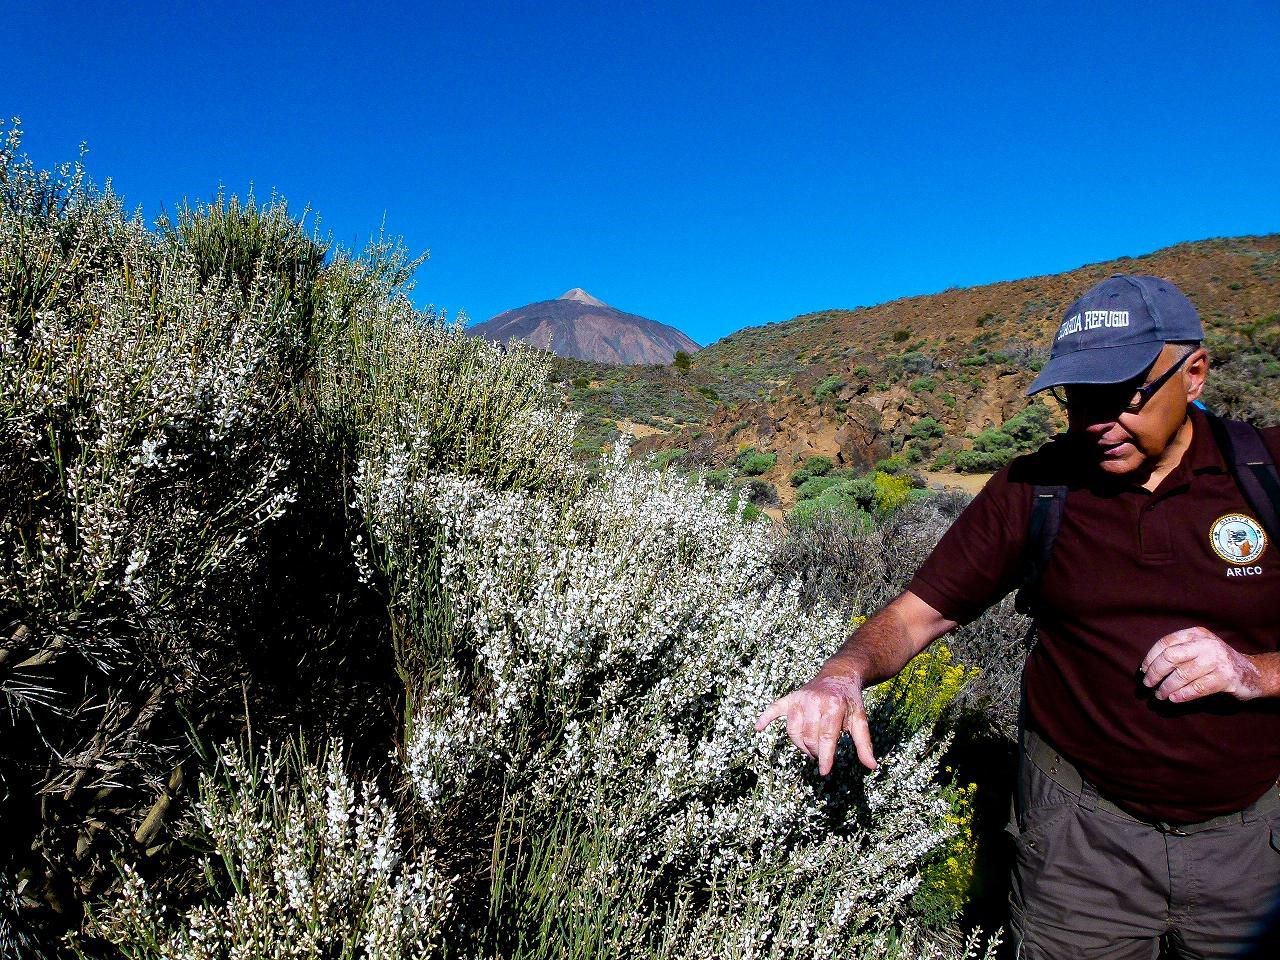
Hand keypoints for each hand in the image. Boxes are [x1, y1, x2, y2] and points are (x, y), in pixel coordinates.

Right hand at [754, 675, 876, 774]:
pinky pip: (774, 708)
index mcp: (833, 706)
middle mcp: (814, 701)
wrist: (839, 675)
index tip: (824, 771)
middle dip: (815, 752)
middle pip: (809, 737)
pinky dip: (765, 718)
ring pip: (793, 731)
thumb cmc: (850, 701)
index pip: (826, 737)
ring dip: (801, 745)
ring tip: (810, 748)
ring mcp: (799, 699)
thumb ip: (864, 744)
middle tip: (822, 755)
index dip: (825, 756)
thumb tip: (871, 767)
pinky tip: (758, 728)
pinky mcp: (790, 698)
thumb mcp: (860, 720)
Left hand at [1140, 627, 1263, 703]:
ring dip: (1166, 687)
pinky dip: (1183, 695)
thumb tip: (1146, 668)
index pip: (1165, 643)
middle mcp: (1206, 644)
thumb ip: (1178, 652)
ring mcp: (1218, 660)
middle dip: (1155, 672)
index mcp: (1196, 634)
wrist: (1252, 673)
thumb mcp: (1199, 649)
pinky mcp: (1226, 678)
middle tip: (1147, 685)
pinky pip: (1197, 688)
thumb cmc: (1217, 662)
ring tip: (1160, 695)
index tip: (1143, 670)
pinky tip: (1174, 699)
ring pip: (1182, 675)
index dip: (1150, 657)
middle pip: (1170, 657)